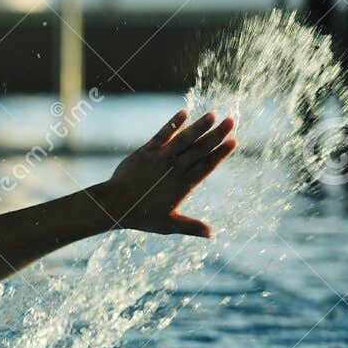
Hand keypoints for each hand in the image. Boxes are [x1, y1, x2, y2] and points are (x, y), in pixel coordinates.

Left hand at [97, 109, 236, 237]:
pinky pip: (162, 134)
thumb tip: (212, 235)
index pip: (207, 166)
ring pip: (183, 139)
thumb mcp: (168, 225)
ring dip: (199, 126)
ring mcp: (160, 158)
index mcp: (183, 185)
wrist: (113, 205)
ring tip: (214, 114)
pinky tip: (184, 112)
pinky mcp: (146, 152)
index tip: (234, 141)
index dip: (220, 153)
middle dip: (217, 134)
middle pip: (200, 149)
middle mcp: (174, 169)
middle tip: (232, 121)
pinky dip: (173, 124)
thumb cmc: (141, 217)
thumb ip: (191, 227)